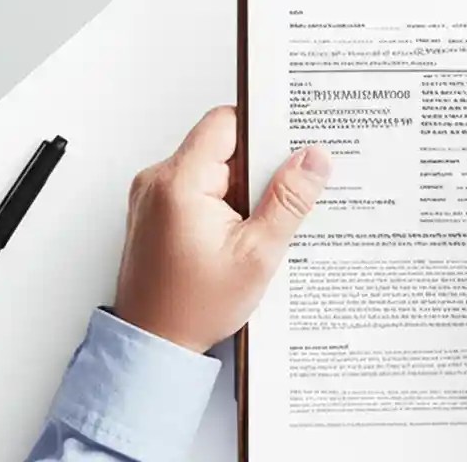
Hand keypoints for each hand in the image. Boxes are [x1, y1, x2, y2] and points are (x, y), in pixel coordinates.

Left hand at [113, 106, 330, 352]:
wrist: (153, 344)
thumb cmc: (193, 308)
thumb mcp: (257, 254)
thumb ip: (288, 200)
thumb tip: (313, 159)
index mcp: (179, 182)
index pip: (225, 122)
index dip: (262, 128)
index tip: (291, 140)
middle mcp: (158, 181)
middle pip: (221, 145)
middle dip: (257, 168)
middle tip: (281, 198)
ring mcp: (153, 195)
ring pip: (212, 167)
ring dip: (241, 189)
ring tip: (256, 226)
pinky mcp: (156, 210)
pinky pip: (198, 187)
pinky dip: (223, 202)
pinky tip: (240, 233)